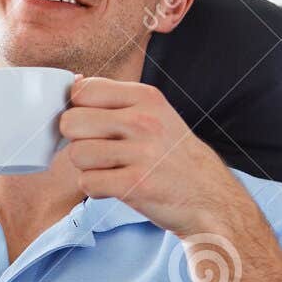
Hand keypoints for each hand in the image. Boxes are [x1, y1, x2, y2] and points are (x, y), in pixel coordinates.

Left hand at [58, 76, 252, 238]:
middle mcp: (144, 121)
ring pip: (76, 154)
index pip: (81, 90)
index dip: (77, 109)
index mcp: (146, 97)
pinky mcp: (136, 185)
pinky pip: (87, 182)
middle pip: (70, 122)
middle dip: (78, 140)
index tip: (91, 124)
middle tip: (101, 150)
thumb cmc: (174, 156)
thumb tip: (74, 84)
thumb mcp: (155, 114)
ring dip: (88, 167)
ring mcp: (141, 153)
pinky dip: (95, 189)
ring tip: (113, 169)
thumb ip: (115, 100)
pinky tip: (117, 186)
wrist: (210, 197)